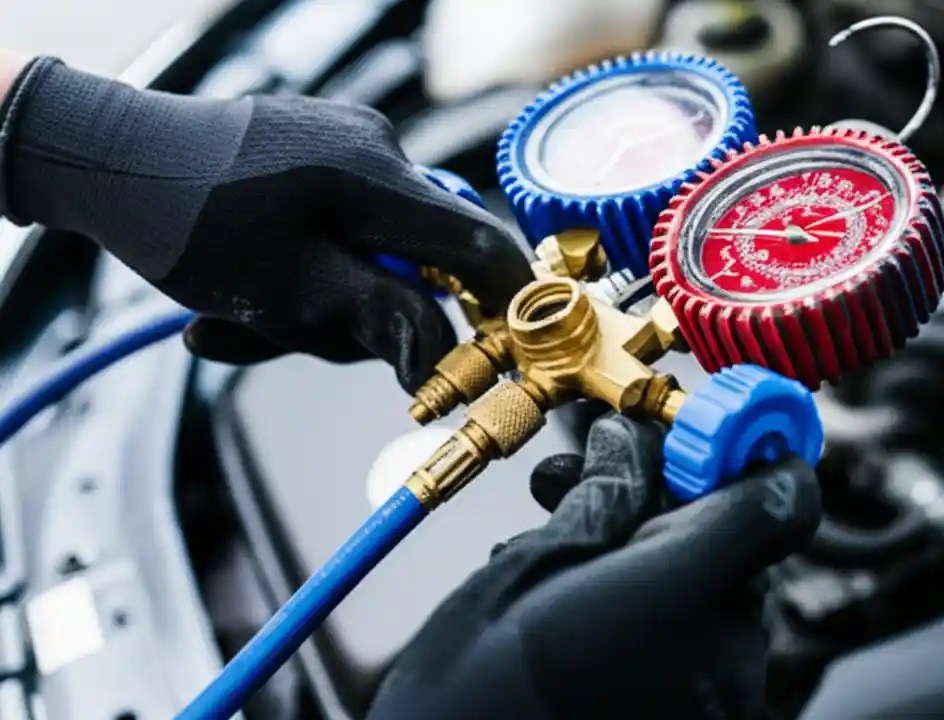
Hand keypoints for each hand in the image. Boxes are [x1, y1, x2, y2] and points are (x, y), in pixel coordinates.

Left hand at [0, 57, 531, 390]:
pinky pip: (339, 229)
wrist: (108, 160)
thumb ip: (382, 322)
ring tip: (243, 324)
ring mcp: (343, 145)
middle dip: (369, 313)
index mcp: (378, 178)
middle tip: (302, 342)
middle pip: (416, 257)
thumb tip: (440, 360)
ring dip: (320, 303)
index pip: (477, 243)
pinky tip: (244, 301)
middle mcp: (374, 149)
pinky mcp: (316, 153)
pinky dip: (305, 274)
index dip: (506, 302)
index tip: (513, 348)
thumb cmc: (190, 222)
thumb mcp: (290, 294)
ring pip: (372, 250)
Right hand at [367, 415, 821, 719]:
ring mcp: (723, 706)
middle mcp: (727, 657)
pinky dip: (655, 621)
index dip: (749, 451)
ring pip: (711, 595)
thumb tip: (634, 442)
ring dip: (651, 562)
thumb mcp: (524, 575)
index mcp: (684, 596)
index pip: (782, 496)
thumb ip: (601, 498)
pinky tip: (582, 618)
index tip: (697, 434)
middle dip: (667, 504)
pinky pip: (699, 651)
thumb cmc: (470, 701)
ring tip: (557, 559)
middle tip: (581, 486)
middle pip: (736, 543)